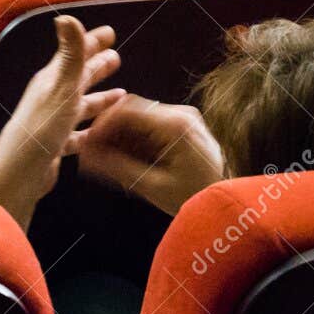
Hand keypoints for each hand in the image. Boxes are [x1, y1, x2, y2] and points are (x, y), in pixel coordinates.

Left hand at [0, 16, 122, 229]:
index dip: (92, 42)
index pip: (76, 53)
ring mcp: (54, 121)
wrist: (21, 172)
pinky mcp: (56, 144)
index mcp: (52, 80)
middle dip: (97, 66)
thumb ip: (70, 54)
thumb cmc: (41, 128)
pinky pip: (78, 132)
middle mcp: (51, 97)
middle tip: (116, 57)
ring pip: (81, 104)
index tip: (109, 32)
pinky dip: (92, 128)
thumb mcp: (61, 87)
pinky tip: (101, 131)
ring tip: (120, 93)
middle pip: (79, 77)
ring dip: (99, 97)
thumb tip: (66, 17)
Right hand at [77, 94, 224, 216]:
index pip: (125, 111)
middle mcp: (181, 114)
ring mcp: (184, 118)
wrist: (228, 203)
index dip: (100, 126)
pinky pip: (151, 124)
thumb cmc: (195, 198)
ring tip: (106, 160)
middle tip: (91, 154)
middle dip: (108, 131)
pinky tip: (126, 158)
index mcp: (175, 125)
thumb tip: (85, 156)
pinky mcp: (184, 125)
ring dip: (120, 136)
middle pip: (131, 110)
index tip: (85, 145)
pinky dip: (135, 139)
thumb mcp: (152, 186)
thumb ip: (116, 167)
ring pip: (138, 116)